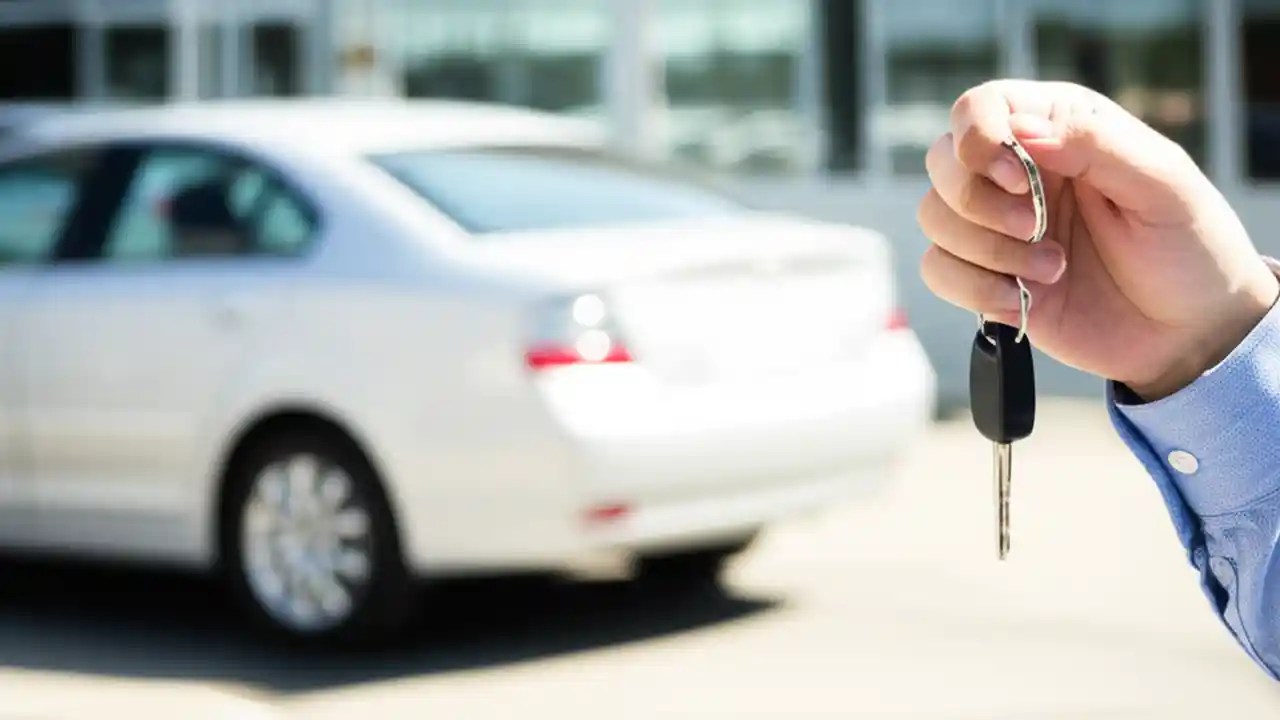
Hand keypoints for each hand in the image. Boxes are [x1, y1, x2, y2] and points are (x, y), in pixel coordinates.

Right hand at [918, 80, 1279, 400]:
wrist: (1188, 332)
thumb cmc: (1188, 248)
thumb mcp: (1161, 184)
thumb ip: (1094, 144)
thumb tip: (1021, 129)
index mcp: (1057, 129)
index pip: (979, 107)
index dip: (980, 139)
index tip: (1020, 179)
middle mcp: (1016, 173)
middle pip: (942, 161)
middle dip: (977, 201)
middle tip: (1036, 228)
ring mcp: (995, 227)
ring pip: (933, 216)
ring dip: (986, 250)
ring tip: (1053, 270)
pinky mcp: (984, 277)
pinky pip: (936, 269)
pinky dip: (971, 287)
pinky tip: (1020, 298)